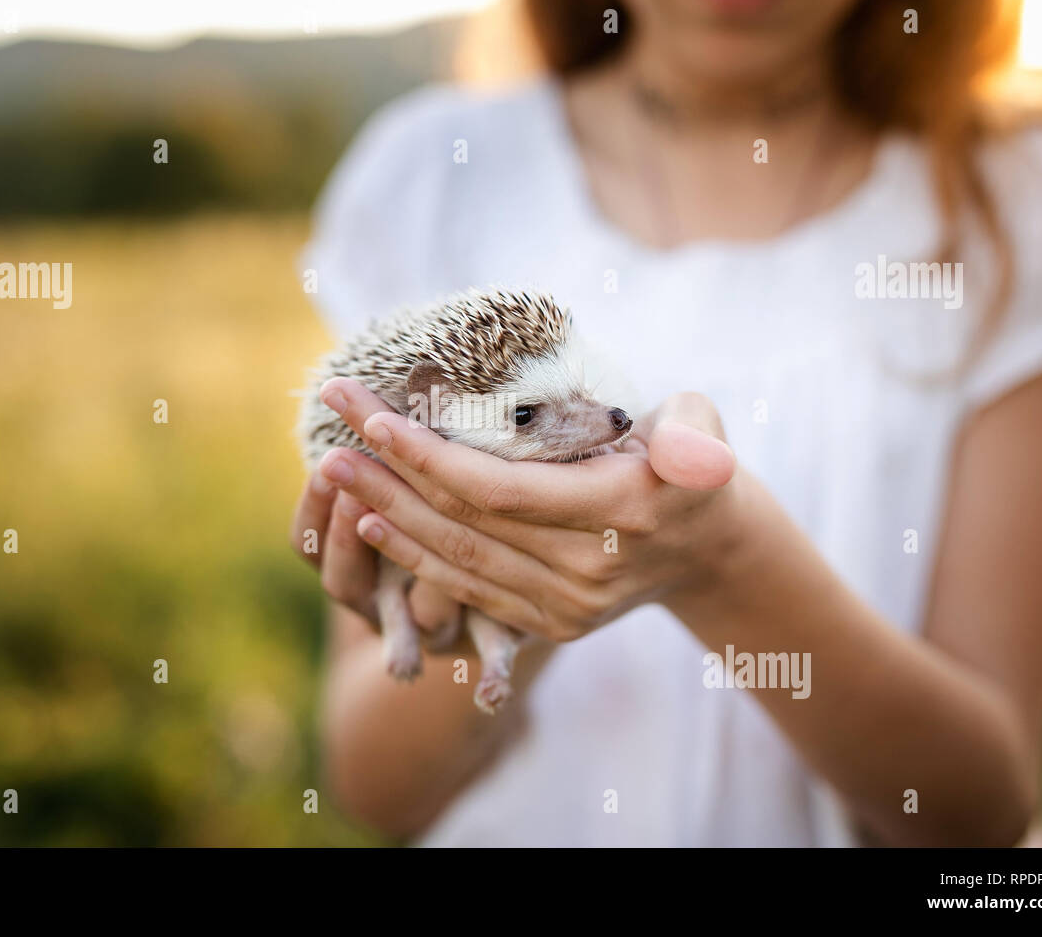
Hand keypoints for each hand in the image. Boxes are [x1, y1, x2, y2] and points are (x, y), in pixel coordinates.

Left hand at [313, 378, 744, 642]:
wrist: (709, 549)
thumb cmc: (694, 465)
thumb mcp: (705, 433)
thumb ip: (696, 440)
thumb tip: (697, 459)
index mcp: (620, 515)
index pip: (500, 489)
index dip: (430, 457)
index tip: (374, 416)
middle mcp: (588, 573)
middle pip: (464, 523)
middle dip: (389, 473)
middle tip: (331, 427)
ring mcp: (568, 608)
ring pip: (456, 560)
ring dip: (386, 515)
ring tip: (333, 469)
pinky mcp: (552, 625)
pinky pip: (469, 589)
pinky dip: (415, 558)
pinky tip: (368, 523)